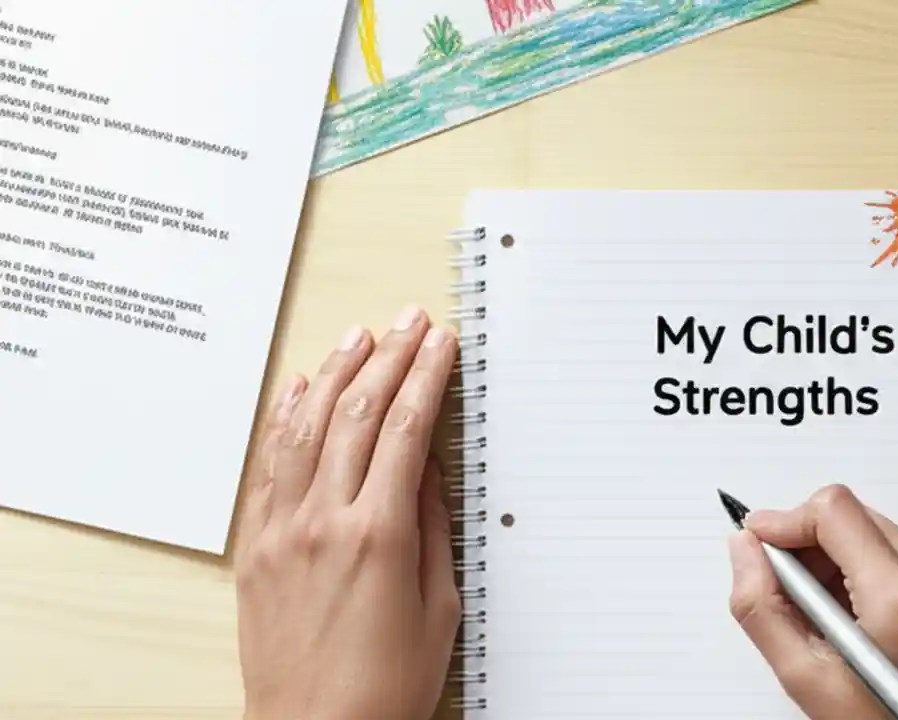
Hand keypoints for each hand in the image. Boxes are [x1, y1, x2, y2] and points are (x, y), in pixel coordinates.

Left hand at [235, 307, 459, 719]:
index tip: (441, 344)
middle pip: (359, 413)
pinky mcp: (254, 547)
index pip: (409, 428)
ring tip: (359, 336)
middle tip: (409, 322)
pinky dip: (282, 419)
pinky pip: (266, 465)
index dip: (428, 376)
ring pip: (307, 426)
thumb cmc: (383, 687)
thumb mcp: (437, 606)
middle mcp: (324, 521)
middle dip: (390, 357)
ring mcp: (282, 530)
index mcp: (379, 534)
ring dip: (336, 372)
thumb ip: (431, 528)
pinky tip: (298, 388)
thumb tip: (428, 470)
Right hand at [728, 485, 897, 719]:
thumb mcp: (809, 680)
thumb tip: (744, 549)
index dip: (785, 522)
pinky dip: (864, 571)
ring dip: (834, 559)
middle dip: (808, 544)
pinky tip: (854, 619)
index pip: (833, 510)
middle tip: (788, 595)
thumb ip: (763, 607)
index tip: (758, 545)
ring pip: (873, 530)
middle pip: (852, 516)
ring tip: (825, 618)